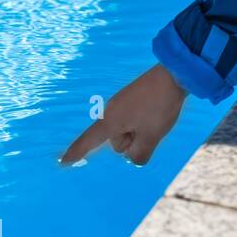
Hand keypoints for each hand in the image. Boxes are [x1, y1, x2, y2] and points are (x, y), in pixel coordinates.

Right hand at [60, 64, 185, 165]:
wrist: (174, 74)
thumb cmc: (159, 106)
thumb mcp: (151, 137)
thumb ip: (139, 155)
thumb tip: (134, 158)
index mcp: (110, 122)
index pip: (87, 142)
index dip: (76, 153)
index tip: (62, 162)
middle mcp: (110, 113)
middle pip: (117, 143)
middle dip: (133, 142)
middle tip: (151, 127)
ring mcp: (120, 105)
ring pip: (127, 133)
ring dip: (140, 133)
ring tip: (156, 117)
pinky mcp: (130, 101)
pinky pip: (132, 121)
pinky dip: (143, 123)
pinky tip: (156, 113)